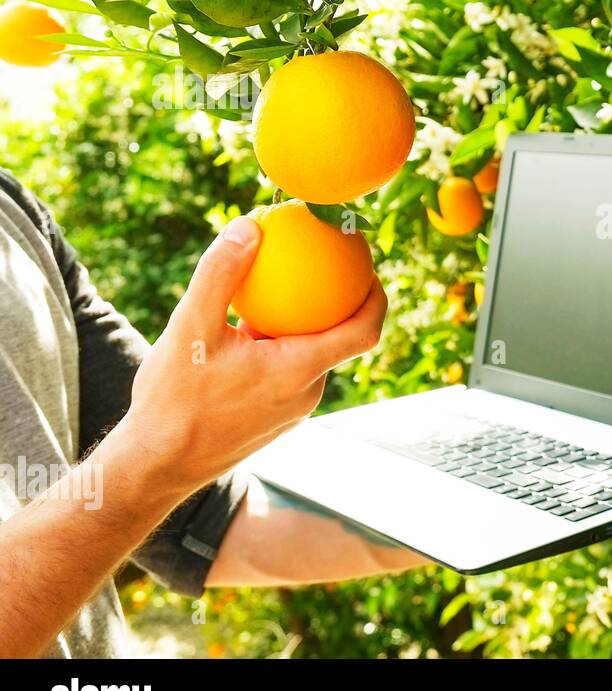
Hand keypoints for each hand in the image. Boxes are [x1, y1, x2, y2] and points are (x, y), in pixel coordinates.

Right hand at [121, 215, 386, 497]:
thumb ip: (221, 274)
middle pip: (340, 339)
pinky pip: (289, 373)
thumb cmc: (173, 400)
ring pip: (310, 356)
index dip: (376, 296)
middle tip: (327, 262)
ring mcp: (292, 409)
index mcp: (300, 370)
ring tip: (284, 288)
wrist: (157, 465)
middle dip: (340, 301)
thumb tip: (250, 225)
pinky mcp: (275, 418)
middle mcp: (306, 392)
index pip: (364, 331)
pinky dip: (281, 346)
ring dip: (304, 325)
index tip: (368, 264)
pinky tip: (250, 325)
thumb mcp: (190, 327)